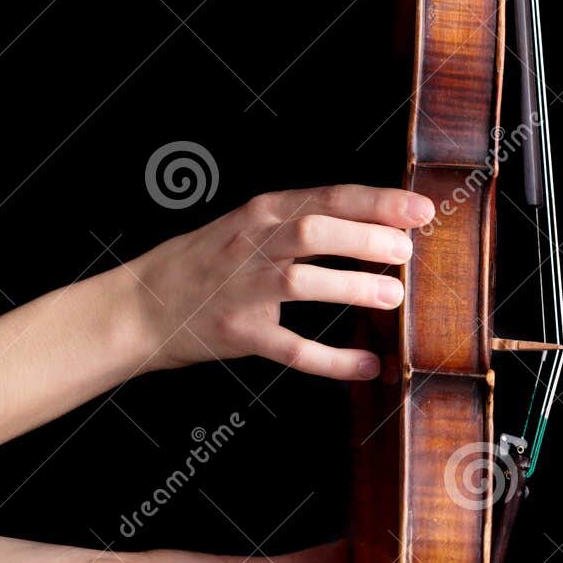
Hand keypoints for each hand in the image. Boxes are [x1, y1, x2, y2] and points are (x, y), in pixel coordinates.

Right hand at [123, 182, 433, 378]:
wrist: (141, 306)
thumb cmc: (204, 263)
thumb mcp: (247, 225)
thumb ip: (300, 221)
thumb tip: (372, 223)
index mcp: (261, 213)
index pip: (328, 197)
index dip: (379, 202)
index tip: (422, 209)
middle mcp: (252, 245)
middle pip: (315, 231)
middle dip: (367, 238)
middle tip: (407, 251)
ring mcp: (244, 291)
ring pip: (302, 282)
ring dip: (352, 287)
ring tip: (393, 297)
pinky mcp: (239, 334)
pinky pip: (292, 349)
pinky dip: (333, 360)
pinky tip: (367, 365)